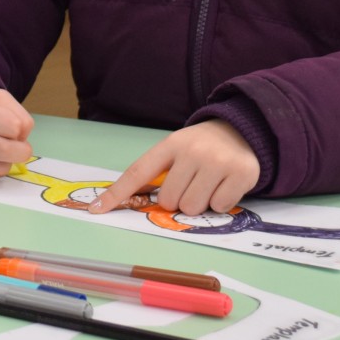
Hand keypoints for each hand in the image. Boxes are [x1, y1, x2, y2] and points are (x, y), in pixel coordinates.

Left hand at [87, 120, 259, 216]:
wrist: (243, 130)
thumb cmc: (202, 147)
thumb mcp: (178, 149)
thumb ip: (159, 172)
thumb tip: (132, 202)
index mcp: (171, 144)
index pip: (139, 172)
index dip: (117, 193)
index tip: (96, 209)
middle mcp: (193, 150)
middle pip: (170, 200)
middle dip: (178, 199)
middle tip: (191, 183)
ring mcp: (218, 161)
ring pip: (193, 208)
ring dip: (200, 203)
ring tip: (208, 183)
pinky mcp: (241, 174)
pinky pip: (220, 208)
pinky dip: (221, 202)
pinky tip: (225, 184)